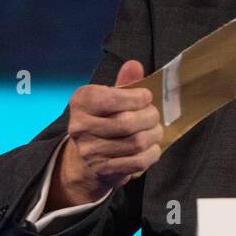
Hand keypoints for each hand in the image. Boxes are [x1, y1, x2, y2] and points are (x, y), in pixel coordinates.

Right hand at [48, 60, 162, 208]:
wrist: (88, 158)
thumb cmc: (105, 118)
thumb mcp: (111, 96)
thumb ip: (125, 81)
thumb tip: (134, 65)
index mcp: (81, 102)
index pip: (110, 99)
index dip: (136, 98)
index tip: (146, 97)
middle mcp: (80, 127)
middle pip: (127, 123)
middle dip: (150, 117)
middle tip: (154, 115)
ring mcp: (91, 152)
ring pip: (136, 142)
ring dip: (154, 134)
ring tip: (155, 130)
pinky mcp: (104, 170)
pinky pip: (139, 161)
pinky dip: (152, 152)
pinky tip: (151, 146)